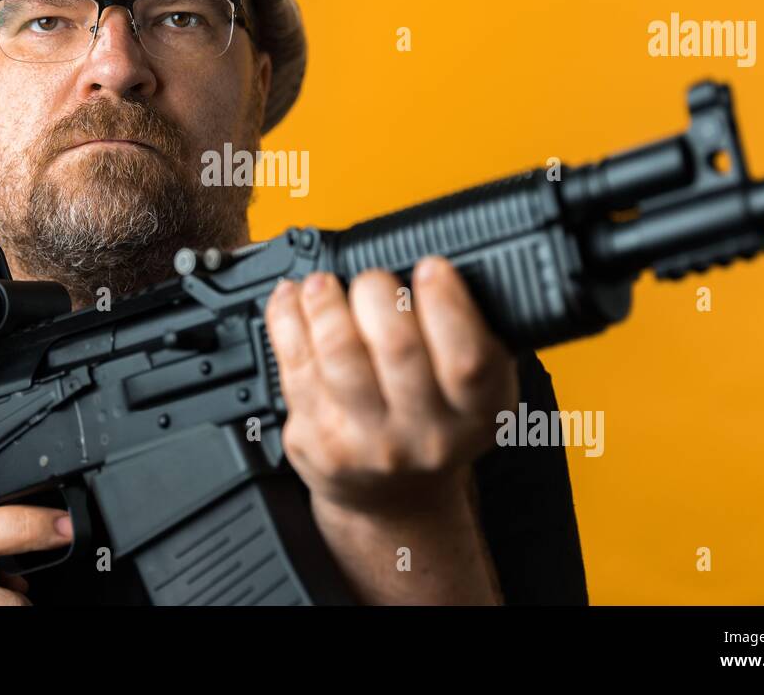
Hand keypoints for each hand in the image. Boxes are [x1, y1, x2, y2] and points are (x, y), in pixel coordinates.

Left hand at [263, 255, 518, 517]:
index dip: (447, 304)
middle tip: (373, 279)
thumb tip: (443, 266)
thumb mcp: (476, 391)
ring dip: (325, 303)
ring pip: (338, 353)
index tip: (431, 267)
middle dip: (378, 293)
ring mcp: (365, 441)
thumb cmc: (433, 423)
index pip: (466, 358)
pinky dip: (287, 320)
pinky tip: (291, 299)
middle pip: (397, 347)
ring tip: (322, 283)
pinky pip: (294, 366)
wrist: (391, 497)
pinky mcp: (315, 439)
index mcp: (476, 413)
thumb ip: (470, 335)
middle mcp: (424, 434)